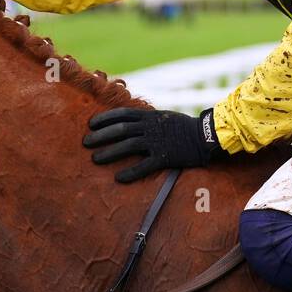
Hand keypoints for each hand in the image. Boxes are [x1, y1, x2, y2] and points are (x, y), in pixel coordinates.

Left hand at [83, 108, 221, 183]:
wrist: (205, 136)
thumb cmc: (183, 127)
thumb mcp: (163, 116)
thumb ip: (146, 119)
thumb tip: (128, 121)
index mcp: (149, 115)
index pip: (122, 114)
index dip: (104, 118)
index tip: (91, 124)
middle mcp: (150, 127)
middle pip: (120, 129)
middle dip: (101, 135)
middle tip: (86, 143)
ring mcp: (157, 141)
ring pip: (128, 146)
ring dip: (109, 152)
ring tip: (95, 159)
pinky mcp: (165, 157)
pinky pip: (144, 165)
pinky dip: (130, 172)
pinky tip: (118, 178)